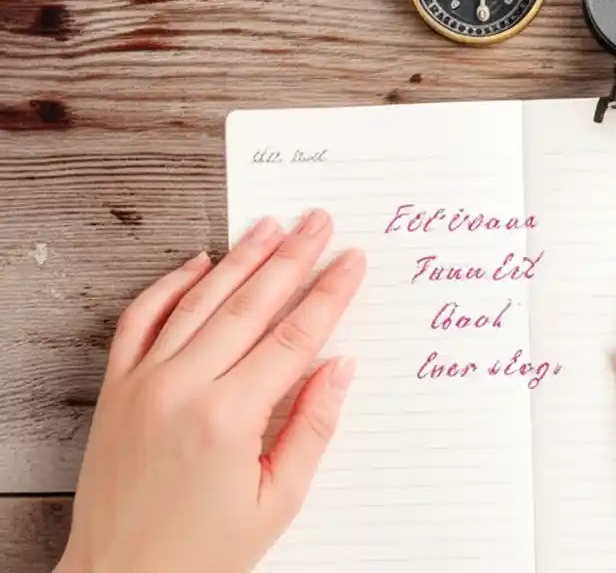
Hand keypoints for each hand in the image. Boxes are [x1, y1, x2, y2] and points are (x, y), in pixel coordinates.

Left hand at [57, 210, 365, 572]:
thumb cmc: (204, 554)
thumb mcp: (277, 501)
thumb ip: (313, 427)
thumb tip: (340, 366)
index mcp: (229, 419)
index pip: (293, 338)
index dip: (329, 295)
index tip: (351, 261)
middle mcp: (181, 390)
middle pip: (249, 306)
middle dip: (292, 259)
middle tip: (318, 222)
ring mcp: (142, 385)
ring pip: (198, 302)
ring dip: (240, 259)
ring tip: (271, 227)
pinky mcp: (115, 390)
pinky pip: (139, 320)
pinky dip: (168, 286)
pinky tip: (198, 262)